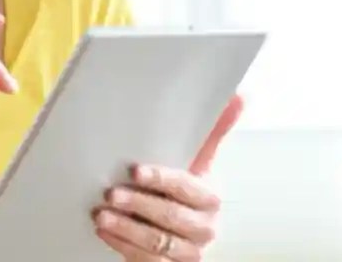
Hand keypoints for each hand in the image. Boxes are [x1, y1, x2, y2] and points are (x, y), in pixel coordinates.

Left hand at [94, 95, 243, 260]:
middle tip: (112, 193)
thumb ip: (213, 131)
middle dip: (139, 204)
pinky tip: (105, 231)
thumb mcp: (196, 161)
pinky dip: (123, 246)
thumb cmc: (183, 189)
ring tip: (102, 214)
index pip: (188, 188)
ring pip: (157, 243)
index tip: (137, 171)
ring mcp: (187, 251)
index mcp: (210, 199)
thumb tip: (239, 95)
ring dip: (127, 228)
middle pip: (171, 218)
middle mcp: (203, 228)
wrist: (177, 228)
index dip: (162, 180)